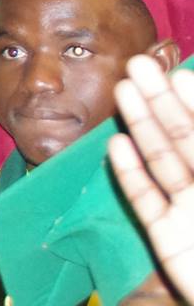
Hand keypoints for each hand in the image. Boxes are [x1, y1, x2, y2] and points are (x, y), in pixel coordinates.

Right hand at [109, 54, 193, 305]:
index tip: (178, 72)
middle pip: (185, 138)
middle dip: (163, 102)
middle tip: (138, 66)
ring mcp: (189, 213)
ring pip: (163, 161)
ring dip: (142, 126)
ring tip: (123, 91)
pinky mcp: (166, 239)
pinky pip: (146, 201)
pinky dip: (131, 174)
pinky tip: (117, 145)